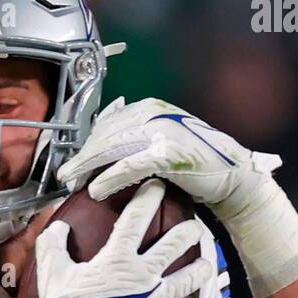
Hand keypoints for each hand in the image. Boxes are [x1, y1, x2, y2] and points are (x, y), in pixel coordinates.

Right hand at [34, 178, 213, 297]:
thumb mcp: (52, 272)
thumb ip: (53, 244)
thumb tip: (57, 227)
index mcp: (118, 258)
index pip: (137, 217)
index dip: (149, 197)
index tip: (158, 186)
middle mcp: (143, 274)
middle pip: (176, 243)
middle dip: (189, 231)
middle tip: (195, 227)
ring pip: (191, 277)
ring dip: (201, 269)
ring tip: (206, 265)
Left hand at [58, 97, 281, 219]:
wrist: (232, 175)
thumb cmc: (196, 164)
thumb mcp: (163, 142)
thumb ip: (137, 138)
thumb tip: (105, 142)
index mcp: (150, 107)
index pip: (108, 123)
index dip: (87, 145)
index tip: (73, 163)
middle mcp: (154, 113)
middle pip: (105, 134)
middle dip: (82, 157)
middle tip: (65, 177)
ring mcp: (161, 131)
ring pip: (112, 148)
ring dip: (87, 167)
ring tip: (71, 183)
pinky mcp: (167, 152)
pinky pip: (129, 165)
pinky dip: (110, 178)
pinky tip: (95, 190)